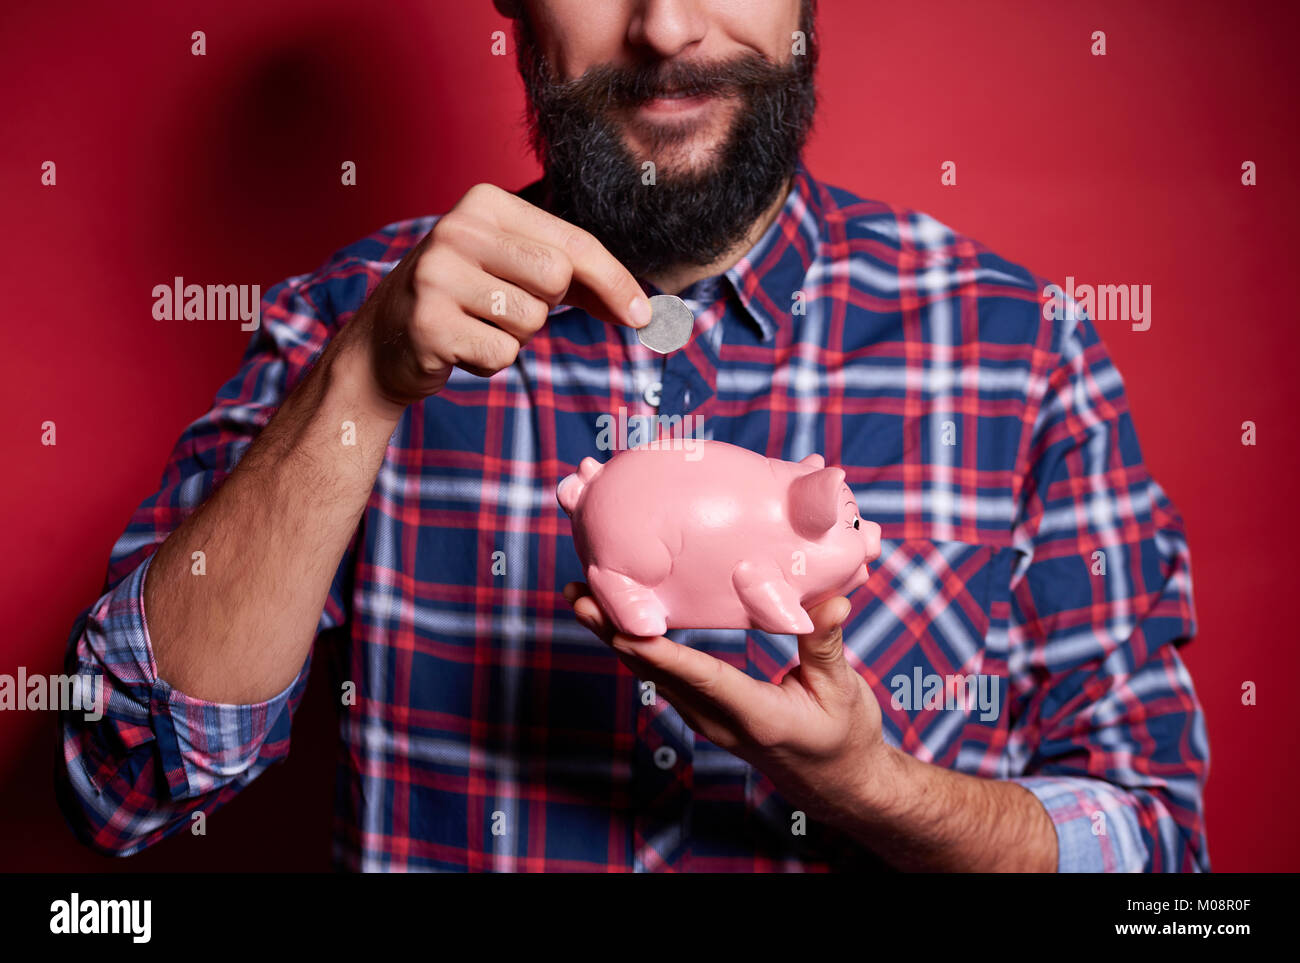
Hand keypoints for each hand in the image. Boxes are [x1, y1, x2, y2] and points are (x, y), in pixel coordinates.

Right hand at [350, 183, 652, 408]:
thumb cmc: (466, 302)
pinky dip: (490, 360)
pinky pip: (502, 353)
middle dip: (546, 307)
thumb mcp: (514, 270)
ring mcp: (437, 275)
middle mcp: (457, 229)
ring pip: (531, 321)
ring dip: (515, 337)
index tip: (643, 316)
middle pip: (556, 279)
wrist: (383, 343)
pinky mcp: (428, 324)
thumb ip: (576, 279)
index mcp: (484, 203)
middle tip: (505, 307)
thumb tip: (643, 310)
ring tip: (477, 325)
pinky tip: (459, 346)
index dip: (615, 282)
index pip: (573, 243)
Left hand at [563, 582, 899, 825]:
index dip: (656, 648)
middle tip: (577, 594)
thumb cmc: (843, 735)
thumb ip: (826, 645)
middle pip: (656, 673)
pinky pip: (661, 676)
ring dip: (614, 635)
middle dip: (613, 632)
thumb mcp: (844, 690)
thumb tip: (832, 601)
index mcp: (755, 714)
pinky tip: (618, 618)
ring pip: (651, 674)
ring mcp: (706, 718)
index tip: (619, 622)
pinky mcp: (703, 711)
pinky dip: (634, 645)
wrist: (837, 782)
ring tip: (583, 596)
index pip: (697, 676)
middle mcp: (719, 720)